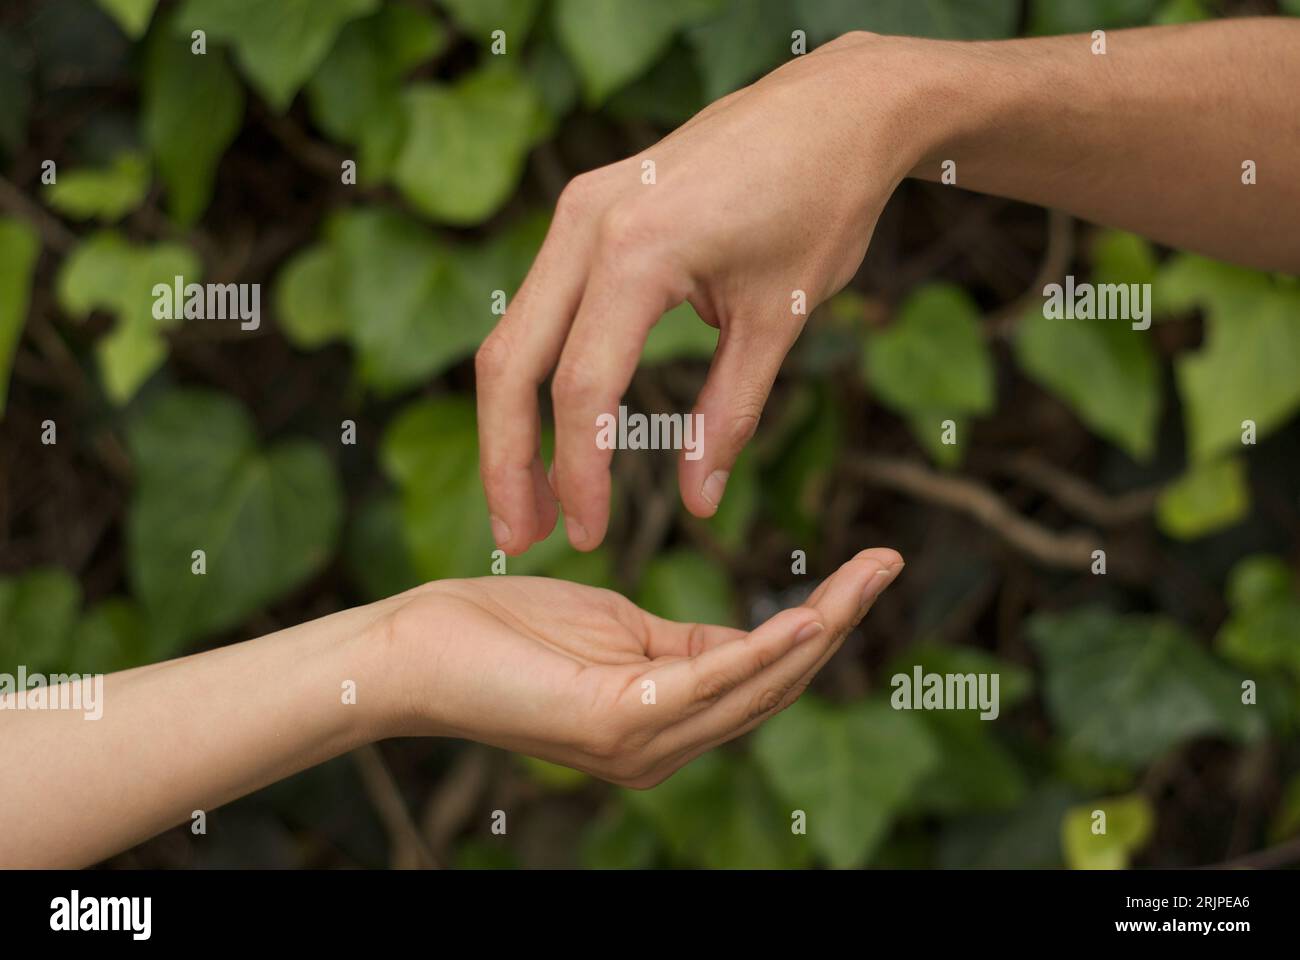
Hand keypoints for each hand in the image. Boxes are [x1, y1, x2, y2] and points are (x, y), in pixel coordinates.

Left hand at [383, 547, 902, 787]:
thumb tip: (745, 639)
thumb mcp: (618, 630)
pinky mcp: (616, 722)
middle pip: (775, 685)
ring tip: (866, 581)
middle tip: (888, 564)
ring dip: (818, 631)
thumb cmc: (507, 633)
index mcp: (665, 719)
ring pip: (755, 686)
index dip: (819, 621)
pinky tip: (810, 615)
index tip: (866, 568)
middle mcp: (662, 745)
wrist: (415, 648)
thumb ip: (682, 643)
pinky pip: (709, 682)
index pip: (761, 673)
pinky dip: (765, 650)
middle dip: (838, 623)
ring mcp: (640, 742)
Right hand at [476, 31, 927, 553]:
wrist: (834, 106)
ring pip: (511, 334)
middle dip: (507, 460)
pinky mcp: (586, 210)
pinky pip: (540, 304)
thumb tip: (697, 502)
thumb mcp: (780, 320)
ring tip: (528, 498)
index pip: (580, 390)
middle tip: (517, 538)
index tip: (587, 537)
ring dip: (511, 421)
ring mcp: (577, 210)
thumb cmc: (821, 202)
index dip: (578, 475)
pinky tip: (553, 425)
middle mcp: (586, 224)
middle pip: (508, 364)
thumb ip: (728, 415)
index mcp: (636, 252)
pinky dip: (536, 372)